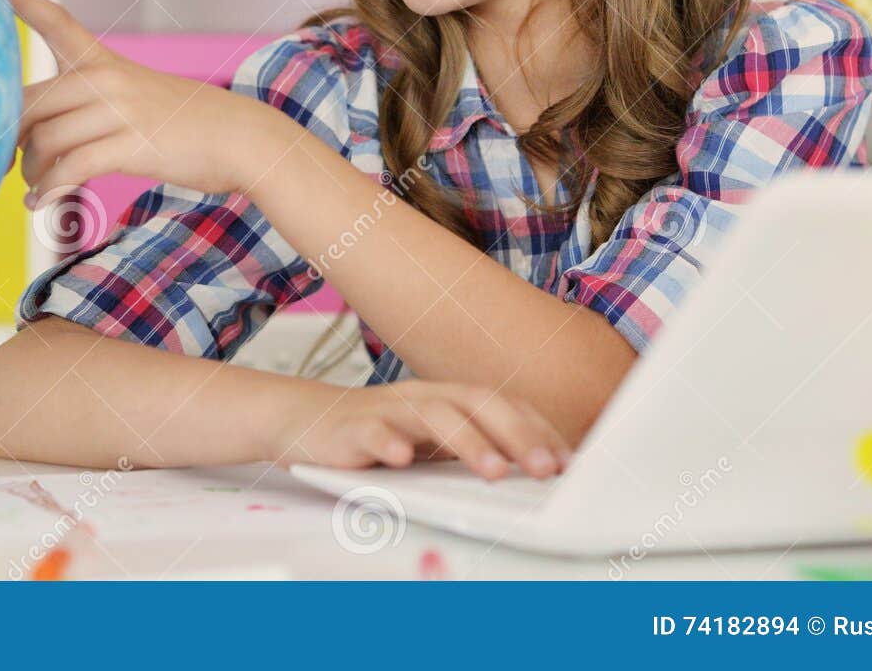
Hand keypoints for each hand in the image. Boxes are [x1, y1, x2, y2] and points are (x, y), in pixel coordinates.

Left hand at [1, 0, 285, 204]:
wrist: (242, 138)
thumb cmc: (189, 123)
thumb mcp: (141, 93)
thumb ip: (95, 102)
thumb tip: (47, 136)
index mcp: (107, 62)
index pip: (59, 22)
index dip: (26, 0)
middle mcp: (107, 79)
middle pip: (30, 101)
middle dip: (7, 136)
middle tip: (3, 162)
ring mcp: (118, 110)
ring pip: (45, 139)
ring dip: (32, 171)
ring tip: (35, 187)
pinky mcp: (129, 144)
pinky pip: (70, 168)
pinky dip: (50, 190)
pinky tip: (41, 204)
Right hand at [269, 379, 572, 480]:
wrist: (303, 421)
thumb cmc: (376, 435)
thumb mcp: (432, 442)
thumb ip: (474, 450)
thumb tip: (535, 472)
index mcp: (449, 399)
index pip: (504, 405)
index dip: (538, 429)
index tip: (568, 462)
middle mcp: (424, 398)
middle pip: (477, 402)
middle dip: (517, 434)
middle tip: (546, 469)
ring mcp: (387, 410)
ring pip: (433, 416)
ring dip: (468, 442)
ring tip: (495, 471)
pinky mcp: (350, 428)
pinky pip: (372, 431)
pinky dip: (388, 442)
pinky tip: (403, 459)